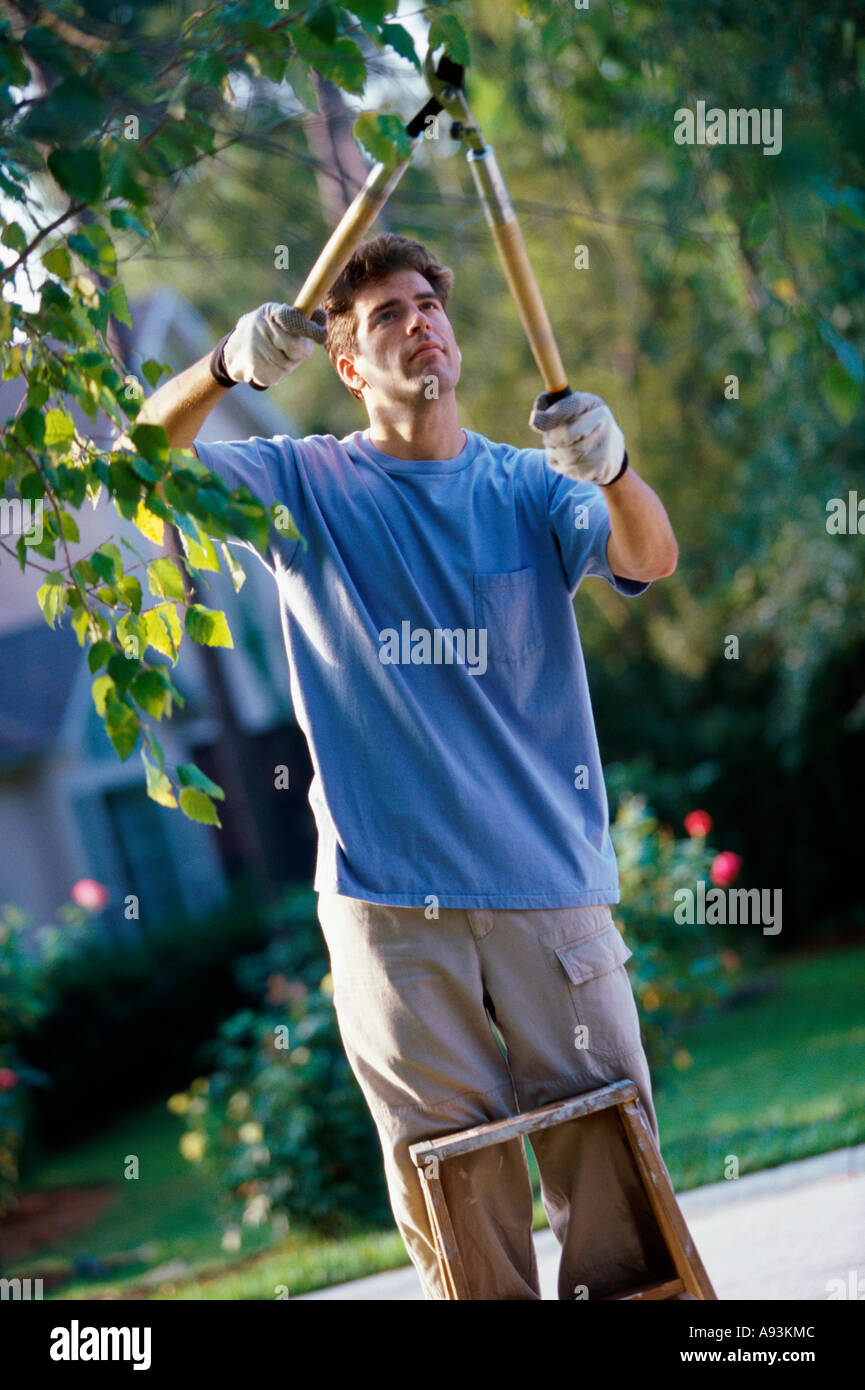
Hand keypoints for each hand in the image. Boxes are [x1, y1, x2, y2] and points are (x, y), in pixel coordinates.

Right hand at [211, 303, 327, 390]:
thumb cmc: (265, 331)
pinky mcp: (255, 367)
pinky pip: (278, 375)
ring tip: (275, 355)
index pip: (294, 320)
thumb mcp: (278, 316)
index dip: (310, 329)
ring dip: (288, 363)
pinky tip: (267, 364)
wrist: (232, 350)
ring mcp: (257, 348)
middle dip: (300, 351)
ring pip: (289, 365)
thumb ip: (301, 317)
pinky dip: (277, 373)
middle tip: (291, 349)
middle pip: (297, 348)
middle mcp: (262, 328)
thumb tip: (322, 317)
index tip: (322, 336)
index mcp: (271, 312)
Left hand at [528, 388, 626, 484]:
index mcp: (594, 405)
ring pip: (565, 455)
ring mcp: (603, 448)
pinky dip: (561, 466)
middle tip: (548, 439)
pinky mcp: (599, 468)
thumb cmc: (582, 425)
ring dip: (554, 453)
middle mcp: (603, 424)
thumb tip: (534, 419)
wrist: (611, 452)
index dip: (549, 416)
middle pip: (565, 434)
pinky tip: (566, 461)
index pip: (569, 408)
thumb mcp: (569, 409)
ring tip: (557, 450)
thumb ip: (549, 406)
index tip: (534, 420)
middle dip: (550, 438)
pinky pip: (569, 470)